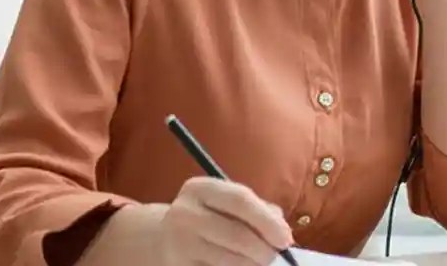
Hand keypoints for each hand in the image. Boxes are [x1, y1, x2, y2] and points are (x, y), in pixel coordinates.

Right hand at [157, 178, 292, 265]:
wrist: (160, 238)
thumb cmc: (206, 216)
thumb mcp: (225, 202)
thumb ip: (257, 209)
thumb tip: (282, 231)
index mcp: (200, 188)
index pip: (240, 200)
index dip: (267, 221)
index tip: (286, 239)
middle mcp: (185, 213)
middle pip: (236, 234)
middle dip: (263, 249)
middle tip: (276, 257)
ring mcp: (178, 243)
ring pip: (227, 260)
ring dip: (251, 265)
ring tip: (260, 263)